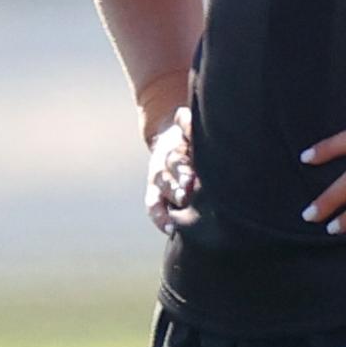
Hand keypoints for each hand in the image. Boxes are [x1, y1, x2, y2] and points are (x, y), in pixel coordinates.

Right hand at [145, 105, 199, 233]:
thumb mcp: (188, 125)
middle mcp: (163, 164)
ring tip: (177, 219)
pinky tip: (169, 229)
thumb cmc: (190, 135)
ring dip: (168, 204)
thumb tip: (186, 117)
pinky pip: (154, 207)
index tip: (191, 180)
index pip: (176, 158)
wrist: (172, 136)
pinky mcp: (155, 193)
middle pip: (168, 176)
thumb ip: (188, 124)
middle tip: (186, 196)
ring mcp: (158, 180)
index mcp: (175, 146)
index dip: (182, 169)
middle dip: (177, 186)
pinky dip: (160, 219)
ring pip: (160, 193)